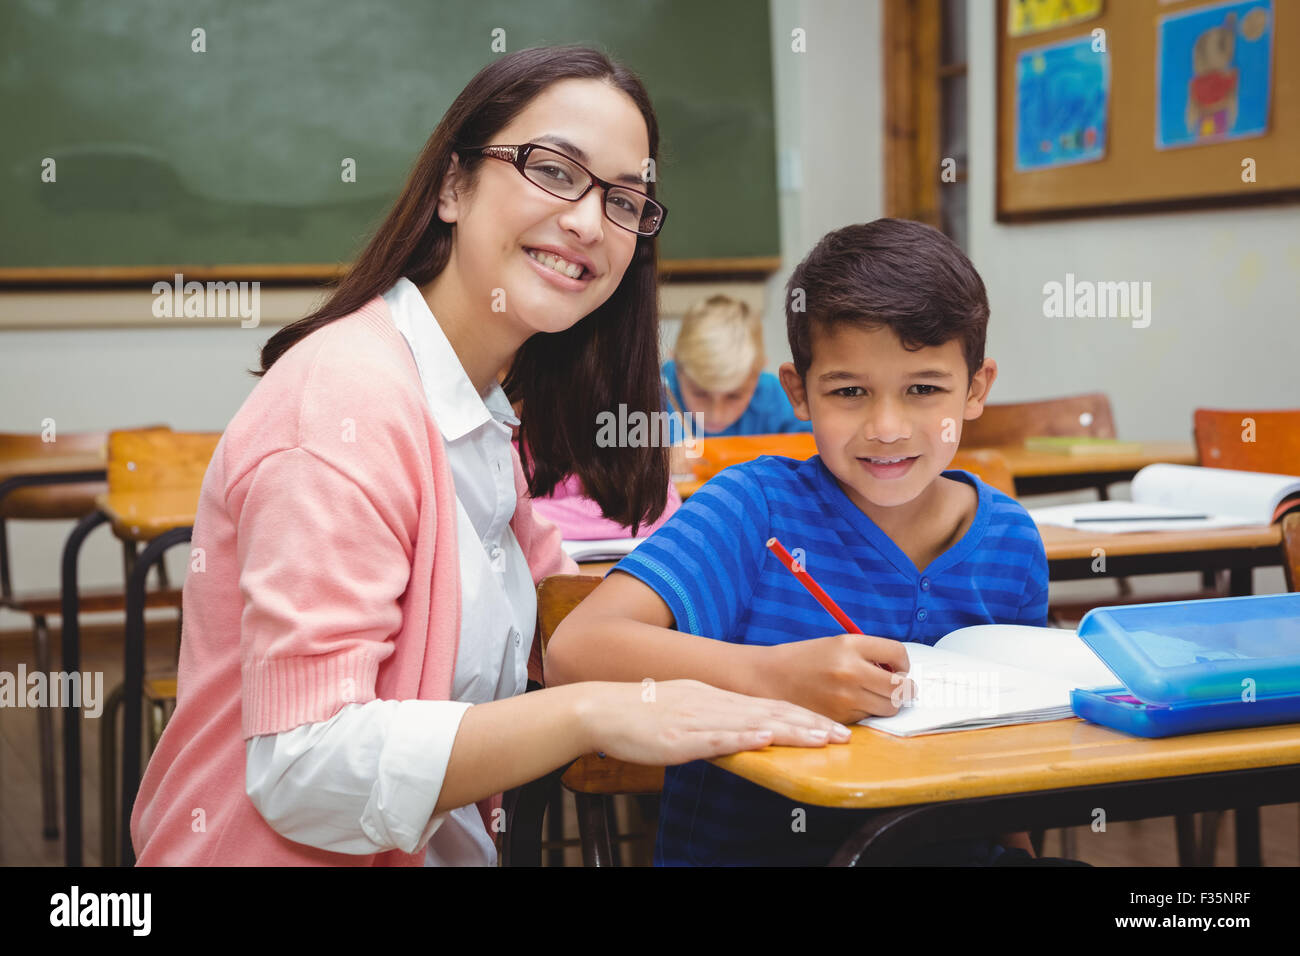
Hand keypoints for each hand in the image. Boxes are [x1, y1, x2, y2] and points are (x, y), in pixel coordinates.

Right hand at [578, 679, 851, 765]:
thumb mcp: (683, 706)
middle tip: (842, 734)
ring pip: (752, 723)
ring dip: (790, 730)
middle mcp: (712, 703)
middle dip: (809, 724)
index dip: (803, 716)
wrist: (600, 708)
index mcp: (714, 696)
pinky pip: (716, 737)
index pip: (768, 705)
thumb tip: (741, 727)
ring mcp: (697, 718)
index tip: (830, 726)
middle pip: (770, 711)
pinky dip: (743, 737)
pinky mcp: (679, 736)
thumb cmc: (638, 713)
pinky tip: (764, 737)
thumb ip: (712, 716)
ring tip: (820, 737)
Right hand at [763, 634, 913, 724]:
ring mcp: (845, 698)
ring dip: (887, 702)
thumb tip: (901, 672)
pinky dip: (866, 712)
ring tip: (873, 694)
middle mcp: (850, 671)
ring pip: (890, 707)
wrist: (769, 677)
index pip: (898, 654)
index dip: (904, 663)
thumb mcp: (837, 644)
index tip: (899, 667)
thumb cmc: (806, 659)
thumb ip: (868, 655)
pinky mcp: (839, 718)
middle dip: (904, 688)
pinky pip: (869, 717)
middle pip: (901, 687)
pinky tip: (849, 702)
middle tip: (896, 686)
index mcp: (849, 645)